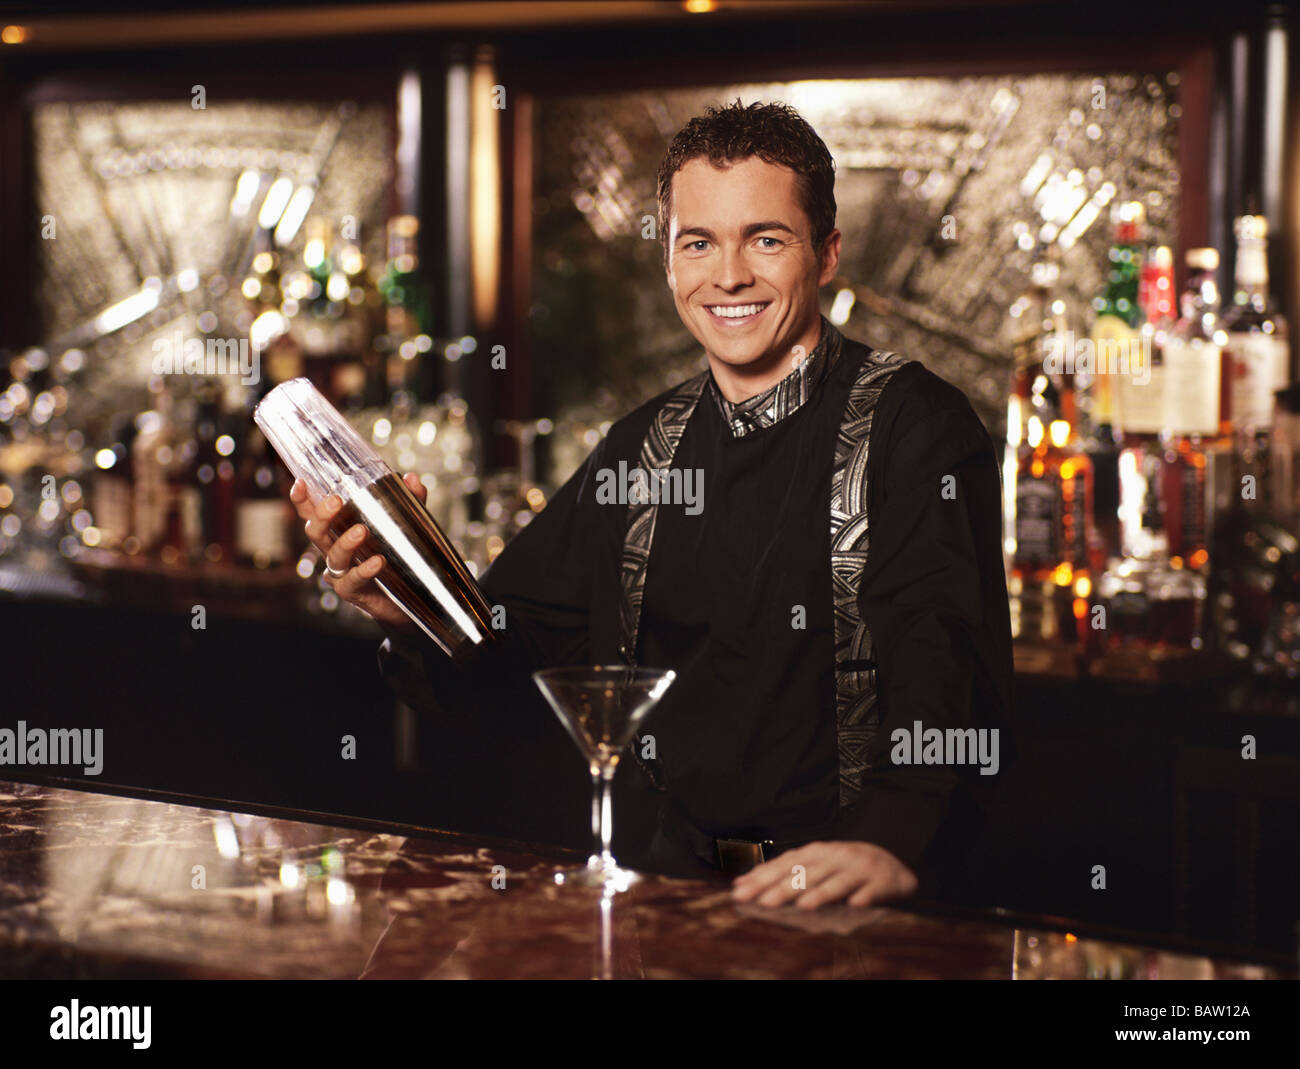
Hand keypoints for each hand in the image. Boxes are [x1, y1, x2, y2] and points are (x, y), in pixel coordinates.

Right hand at [290, 472, 426, 638]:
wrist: (410, 599)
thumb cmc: (398, 557)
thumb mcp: (405, 524)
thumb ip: (409, 501)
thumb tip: (410, 479)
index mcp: (338, 531)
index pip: (314, 513)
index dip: (303, 499)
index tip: (300, 482)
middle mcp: (333, 551)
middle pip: (315, 532)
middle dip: (322, 516)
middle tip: (336, 502)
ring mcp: (340, 572)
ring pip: (333, 556)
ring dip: (345, 542)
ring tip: (362, 531)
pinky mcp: (352, 591)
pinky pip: (353, 580)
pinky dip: (364, 570)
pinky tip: (377, 562)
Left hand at [730, 840, 917, 909]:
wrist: (892, 864)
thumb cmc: (844, 868)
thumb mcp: (815, 866)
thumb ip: (783, 874)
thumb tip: (741, 884)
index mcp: (815, 853)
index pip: (784, 865)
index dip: (762, 877)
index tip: (740, 892)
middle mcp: (834, 857)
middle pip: (806, 874)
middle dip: (784, 888)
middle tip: (763, 902)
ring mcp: (858, 868)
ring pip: (838, 882)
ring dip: (822, 893)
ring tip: (804, 906)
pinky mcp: (882, 881)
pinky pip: (872, 890)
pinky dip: (865, 896)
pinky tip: (856, 905)